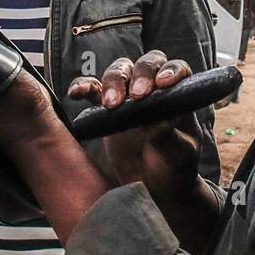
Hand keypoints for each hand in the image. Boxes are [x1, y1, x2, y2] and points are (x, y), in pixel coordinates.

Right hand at [67, 51, 200, 198]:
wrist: (154, 189)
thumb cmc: (174, 169)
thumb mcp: (179, 154)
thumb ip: (170, 135)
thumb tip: (163, 117)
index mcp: (178, 96)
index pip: (178, 69)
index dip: (171, 70)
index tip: (162, 83)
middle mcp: (154, 90)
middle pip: (146, 64)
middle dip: (139, 75)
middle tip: (136, 96)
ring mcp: (129, 98)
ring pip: (120, 71)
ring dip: (114, 81)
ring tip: (111, 105)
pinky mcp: (107, 110)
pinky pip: (92, 90)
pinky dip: (83, 87)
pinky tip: (75, 92)